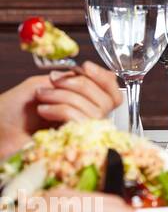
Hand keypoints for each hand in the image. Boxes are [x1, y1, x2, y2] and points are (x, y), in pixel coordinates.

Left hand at [0, 64, 122, 156]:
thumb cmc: (12, 111)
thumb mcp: (42, 84)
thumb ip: (68, 78)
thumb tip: (88, 75)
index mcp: (84, 104)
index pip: (112, 91)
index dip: (103, 77)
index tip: (84, 67)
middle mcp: (87, 120)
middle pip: (106, 99)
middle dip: (79, 85)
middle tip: (53, 81)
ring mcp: (82, 134)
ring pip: (95, 110)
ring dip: (64, 96)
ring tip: (42, 98)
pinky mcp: (73, 144)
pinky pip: (81, 121)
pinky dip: (60, 109)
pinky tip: (44, 111)